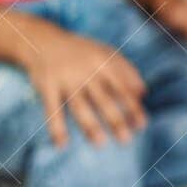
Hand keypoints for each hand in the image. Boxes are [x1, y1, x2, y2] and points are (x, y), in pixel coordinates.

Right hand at [19, 20, 146, 148]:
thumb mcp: (106, 53)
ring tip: (100, 143)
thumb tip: (143, 94)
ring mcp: (65, 79)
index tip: (141, 126)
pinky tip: (61, 145)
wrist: (43, 41)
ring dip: (89, 126)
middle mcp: (85, 71)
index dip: (132, 107)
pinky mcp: (46, 86)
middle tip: (126, 140)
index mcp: (103, 62)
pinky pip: (52, 110)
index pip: (122, 88)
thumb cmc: (82, 51)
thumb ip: (127, 70)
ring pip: (79, 106)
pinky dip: (56, 128)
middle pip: (103, 99)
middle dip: (115, 120)